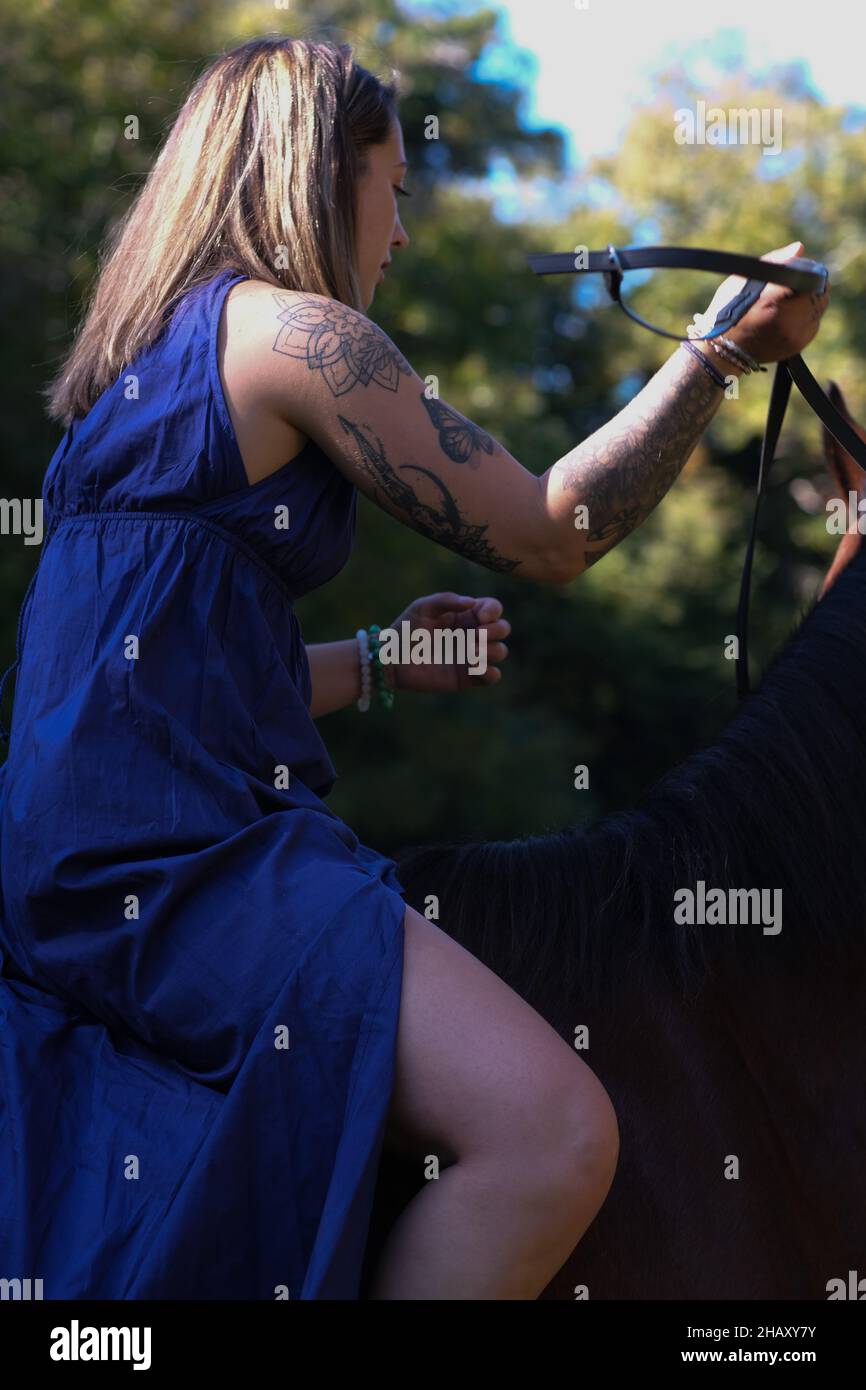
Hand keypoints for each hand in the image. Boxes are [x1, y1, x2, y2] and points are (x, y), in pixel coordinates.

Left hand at [384, 592, 509, 692]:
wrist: (391, 659)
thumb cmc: (405, 629)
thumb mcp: (423, 607)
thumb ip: (447, 599)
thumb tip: (473, 604)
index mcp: (465, 616)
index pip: (493, 608)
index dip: (493, 610)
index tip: (480, 616)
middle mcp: (471, 635)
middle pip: (503, 629)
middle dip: (495, 630)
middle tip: (475, 636)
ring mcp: (471, 656)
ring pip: (500, 651)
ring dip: (491, 650)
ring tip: (469, 651)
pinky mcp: (467, 677)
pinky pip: (492, 677)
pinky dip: (490, 672)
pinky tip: (472, 666)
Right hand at [694, 241, 828, 364]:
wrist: (721, 349)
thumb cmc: (728, 310)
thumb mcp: (744, 279)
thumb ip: (775, 261)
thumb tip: (799, 248)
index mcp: (773, 298)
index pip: (812, 279)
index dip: (811, 273)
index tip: (803, 271)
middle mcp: (787, 319)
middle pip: (820, 295)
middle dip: (812, 288)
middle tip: (797, 287)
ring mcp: (793, 335)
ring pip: (818, 310)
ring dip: (809, 303)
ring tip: (789, 303)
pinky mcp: (796, 346)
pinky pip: (812, 325)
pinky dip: (805, 319)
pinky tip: (788, 318)